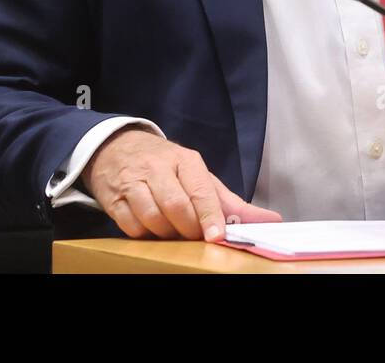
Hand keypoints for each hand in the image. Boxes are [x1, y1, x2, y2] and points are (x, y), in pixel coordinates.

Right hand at [81, 127, 280, 240]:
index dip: (209, 217)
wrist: (119, 148)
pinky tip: (150, 228)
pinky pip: (130, 225)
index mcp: (186, 161)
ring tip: (172, 231)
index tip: (217, 237)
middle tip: (194, 237)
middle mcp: (159, 168)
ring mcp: (134, 182)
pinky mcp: (114, 198)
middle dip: (188, 228)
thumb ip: (233, 203)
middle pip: (176, 207)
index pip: (201, 191)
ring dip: (165, 233)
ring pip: (152, 217)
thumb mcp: (201, 178)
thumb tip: (271, 219)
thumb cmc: (168, 167)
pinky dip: (143, 233)